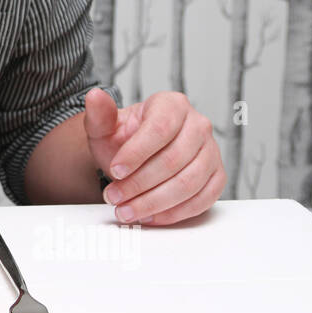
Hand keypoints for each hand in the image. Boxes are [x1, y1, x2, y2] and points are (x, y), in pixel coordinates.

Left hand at [82, 88, 224, 225]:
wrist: (136, 156)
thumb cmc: (124, 139)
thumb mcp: (105, 127)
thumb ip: (99, 114)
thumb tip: (95, 96)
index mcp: (172, 105)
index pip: (159, 129)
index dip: (136, 154)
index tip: (115, 171)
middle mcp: (198, 125)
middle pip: (173, 160)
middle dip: (139, 184)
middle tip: (114, 197)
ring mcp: (211, 152)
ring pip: (188, 183)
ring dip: (154, 203)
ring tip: (126, 210)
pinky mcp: (216, 177)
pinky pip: (202, 200)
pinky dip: (173, 213)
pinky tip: (149, 216)